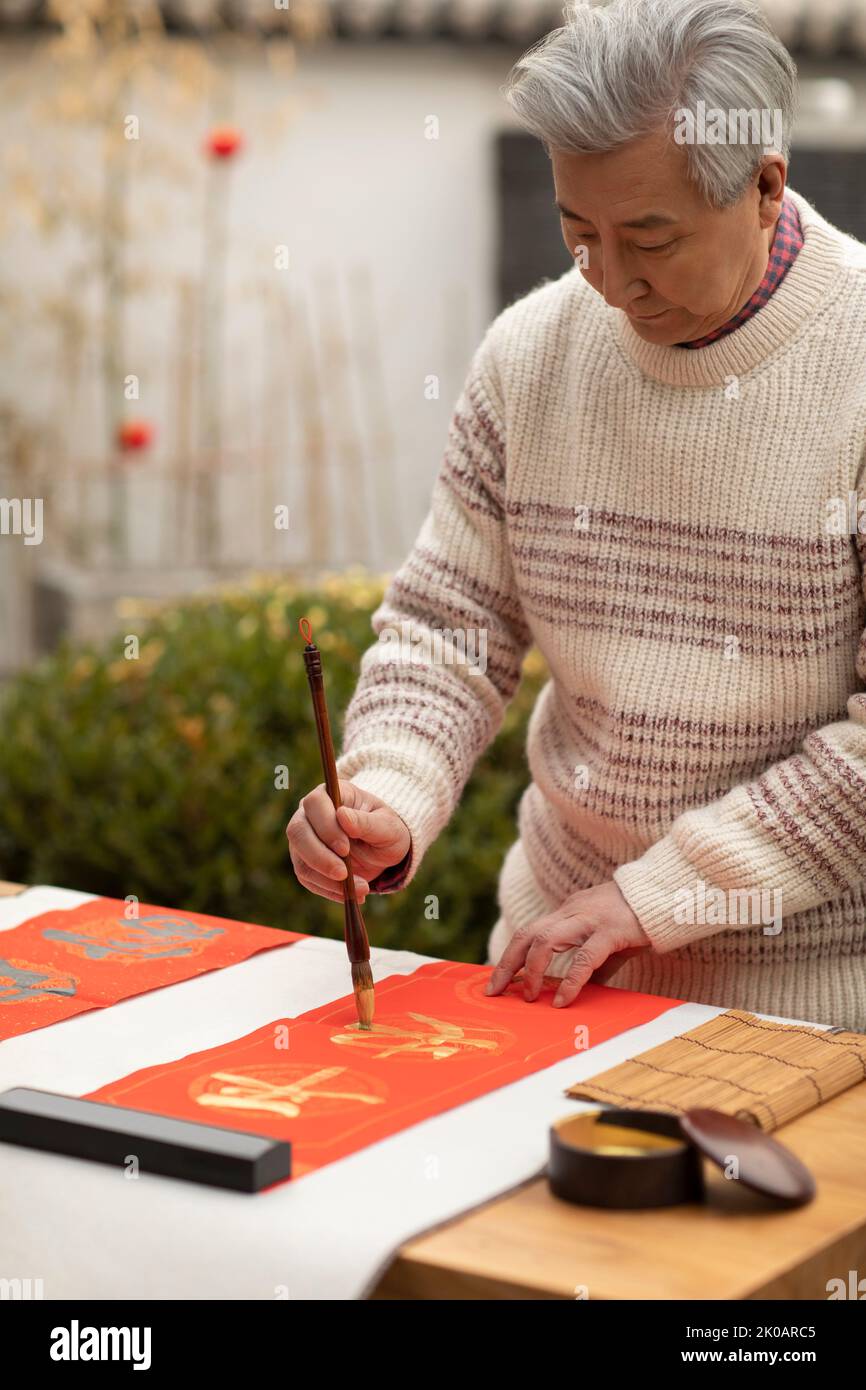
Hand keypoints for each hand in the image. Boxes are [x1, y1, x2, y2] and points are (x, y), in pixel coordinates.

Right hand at [287, 779, 410, 904]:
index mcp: (331, 794)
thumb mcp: (388, 826)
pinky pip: (307, 878)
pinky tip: (350, 894)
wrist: (383, 848)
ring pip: (300, 859)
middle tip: (344, 875)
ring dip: (326, 879)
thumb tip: (343, 816)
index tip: (345, 848)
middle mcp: (310, 814)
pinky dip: (328, 890)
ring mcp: (304, 839)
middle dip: (320, 857)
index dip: (326, 826)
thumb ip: (367, 822)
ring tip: (359, 889)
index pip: (315, 804)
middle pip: (298, 832)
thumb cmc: (386, 829)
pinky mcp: (305, 862)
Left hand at [485, 880, 651, 1007]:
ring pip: (545, 941)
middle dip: (507, 963)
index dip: (511, 956)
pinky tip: (564, 1000)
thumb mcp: (607, 939)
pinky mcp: (609, 931)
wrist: (665, 895)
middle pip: (527, 934)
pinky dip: (570, 981)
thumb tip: (582, 990)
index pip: (530, 932)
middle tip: (494, 991)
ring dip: (532, 971)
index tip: (498, 981)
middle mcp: (571, 912)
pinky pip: (583, 957)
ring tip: (529, 997)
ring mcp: (588, 919)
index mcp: (568, 912)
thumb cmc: (637, 919)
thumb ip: (593, 963)